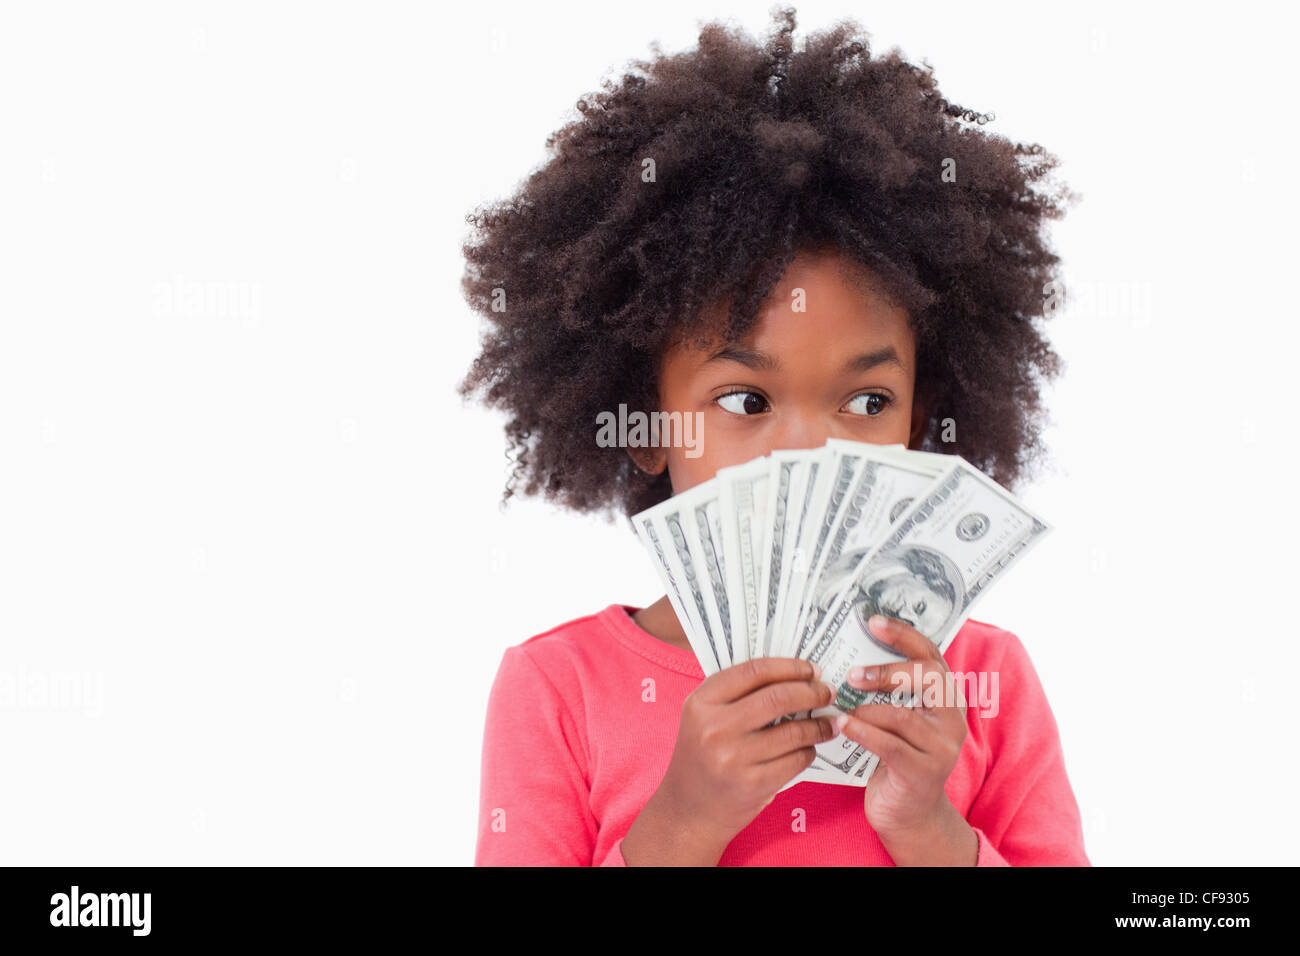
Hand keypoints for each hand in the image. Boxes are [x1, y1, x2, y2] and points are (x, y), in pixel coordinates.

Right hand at [655, 657, 838, 848]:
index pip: (754, 671)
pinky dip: (810, 750)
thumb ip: (736, 694)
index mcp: (701, 703)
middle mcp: (715, 728)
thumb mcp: (704, 717)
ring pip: (794, 731)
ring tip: (829, 722)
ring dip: (820, 725)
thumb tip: (792, 676)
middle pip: (778, 697)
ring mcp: (734, 758)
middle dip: (812, 692)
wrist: (688, 810)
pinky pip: (796, 759)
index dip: (790, 666)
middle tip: (827, 693)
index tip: (812, 670)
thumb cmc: (702, 757)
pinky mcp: (753, 784)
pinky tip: (809, 747)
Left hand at [832, 614, 975, 862]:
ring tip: (839, 706)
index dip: (904, 635)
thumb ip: (887, 691)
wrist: (908, 814)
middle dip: (887, 670)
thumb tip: (850, 653)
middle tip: (853, 674)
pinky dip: (862, 732)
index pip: (932, 654)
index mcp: (946, 698)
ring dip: (865, 708)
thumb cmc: (895, 758)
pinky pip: (890, 745)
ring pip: (902, 715)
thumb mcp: (897, 719)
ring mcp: (942, 748)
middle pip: (927, 677)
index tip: (873, 622)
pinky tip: (842, 725)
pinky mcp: (923, 773)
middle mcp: (952, 719)